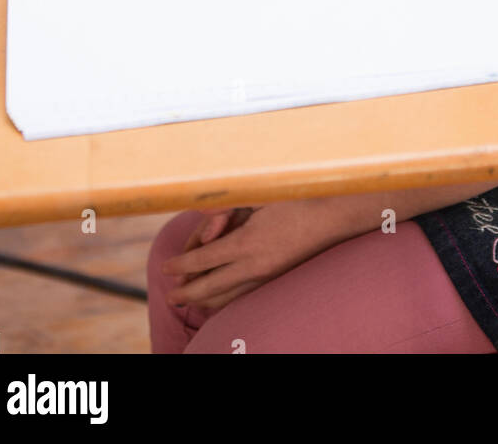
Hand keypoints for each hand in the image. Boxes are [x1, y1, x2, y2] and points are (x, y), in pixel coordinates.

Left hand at [161, 200, 326, 312]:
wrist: (332, 216)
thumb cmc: (294, 199)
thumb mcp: (257, 198)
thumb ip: (229, 211)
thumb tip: (206, 228)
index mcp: (246, 241)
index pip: (203, 261)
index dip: (182, 265)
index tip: (166, 268)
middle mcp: (254, 265)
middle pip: (210, 287)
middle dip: (186, 293)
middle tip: (170, 295)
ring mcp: (266, 276)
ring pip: (227, 297)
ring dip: (204, 300)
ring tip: (189, 299)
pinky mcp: (276, 280)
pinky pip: (244, 296)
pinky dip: (226, 300)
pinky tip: (219, 299)